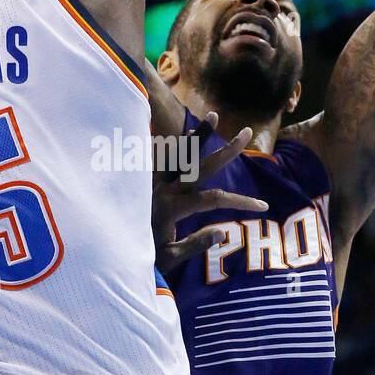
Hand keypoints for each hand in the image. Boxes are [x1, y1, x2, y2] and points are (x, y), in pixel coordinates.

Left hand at [153, 114, 267, 274]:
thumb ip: (195, 245)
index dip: (241, 201)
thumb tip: (222, 232)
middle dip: (226, 150)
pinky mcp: (146, 182)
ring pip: (179, 154)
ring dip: (197, 136)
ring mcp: (154, 183)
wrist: (111, 252)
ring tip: (213, 115)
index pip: (215, 199)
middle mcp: (164, 191)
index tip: (263, 206)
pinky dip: (174, 144)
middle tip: (247, 132)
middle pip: (201, 166)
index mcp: (172, 209)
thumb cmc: (143, 259)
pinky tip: (188, 131)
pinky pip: (161, 158)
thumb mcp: (171, 258)